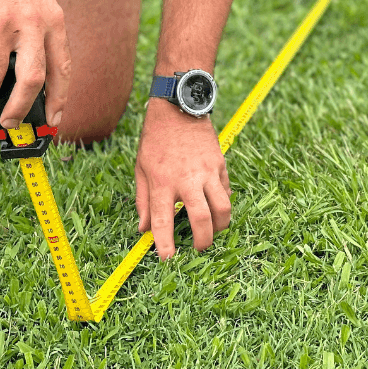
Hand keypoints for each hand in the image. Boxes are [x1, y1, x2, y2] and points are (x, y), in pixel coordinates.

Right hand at [0, 0, 69, 129]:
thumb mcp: (37, 0)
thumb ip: (38, 36)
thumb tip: (29, 86)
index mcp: (53, 19)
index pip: (62, 68)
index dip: (60, 99)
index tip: (54, 121)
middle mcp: (31, 22)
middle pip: (32, 80)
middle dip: (21, 109)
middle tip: (10, 122)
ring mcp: (0, 21)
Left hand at [136, 98, 231, 259]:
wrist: (178, 108)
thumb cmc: (155, 140)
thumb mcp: (141, 168)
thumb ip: (143, 201)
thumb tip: (144, 229)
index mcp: (162, 182)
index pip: (163, 221)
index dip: (165, 244)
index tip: (167, 260)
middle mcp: (186, 179)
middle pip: (201, 219)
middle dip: (203, 241)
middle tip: (199, 248)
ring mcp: (206, 172)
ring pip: (223, 208)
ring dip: (220, 226)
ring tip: (212, 231)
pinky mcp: (219, 165)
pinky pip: (226, 192)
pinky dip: (223, 204)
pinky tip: (215, 207)